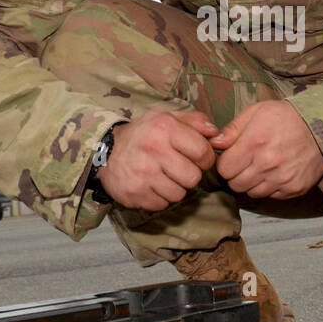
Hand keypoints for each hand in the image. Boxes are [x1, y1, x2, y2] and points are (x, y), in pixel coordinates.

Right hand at [96, 109, 218, 211]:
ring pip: (179, 194)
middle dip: (190, 175)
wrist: (106, 152)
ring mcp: (143, 174)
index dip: (205, 158)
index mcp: (164, 128)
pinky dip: (160, 198)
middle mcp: (154, 150)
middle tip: (178, 168)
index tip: (197, 158)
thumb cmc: (143, 134)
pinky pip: (163, 204)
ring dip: (175, 188)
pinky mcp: (135, 193)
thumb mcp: (166, 117)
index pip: (203, 152)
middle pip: (193, 177)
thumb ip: (194, 121)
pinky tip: (152, 185)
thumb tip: (216, 132)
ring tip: (163, 176)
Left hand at [211, 100, 322, 198]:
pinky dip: (270, 186)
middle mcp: (267, 163)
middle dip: (236, 175)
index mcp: (254, 143)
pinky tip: (276, 172)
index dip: (225, 163)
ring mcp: (282, 178)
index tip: (232, 157)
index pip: (224, 169)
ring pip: (252, 192)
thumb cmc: (286, 116)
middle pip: (235, 184)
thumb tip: (214, 143)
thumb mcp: (257, 111)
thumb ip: (232, 129)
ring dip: (252, 182)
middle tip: (245, 163)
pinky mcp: (294, 188)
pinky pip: (271, 195)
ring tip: (261, 167)